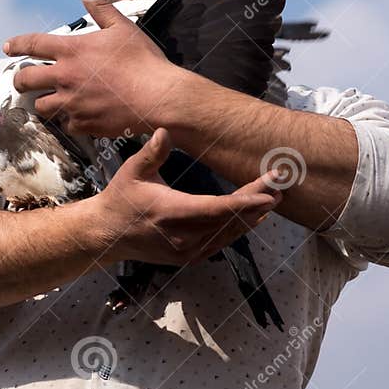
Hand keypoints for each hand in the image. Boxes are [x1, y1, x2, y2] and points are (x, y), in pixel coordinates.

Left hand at [3, 0, 189, 137]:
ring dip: (43, 101)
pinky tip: (76, 115)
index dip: (16, 44)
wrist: (158, 97)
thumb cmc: (142, 61)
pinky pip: (65, 124)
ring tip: (50, 99)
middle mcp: (65, 77)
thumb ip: (99, 6)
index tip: (7, 47)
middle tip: (23, 81)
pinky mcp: (83, 124)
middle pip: (25, 80)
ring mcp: (72, 103)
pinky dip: (68, 120)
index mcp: (72, 51)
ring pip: (41, 106)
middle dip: (20, 80)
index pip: (33, 44)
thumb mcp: (121, 27)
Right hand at [85, 127, 282, 266]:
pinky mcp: (190, 257)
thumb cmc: (120, 198)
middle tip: (281, 185)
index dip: (245, 201)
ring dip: (253, 215)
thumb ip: (151, 153)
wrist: (107, 235)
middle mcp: (185, 238)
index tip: (268, 191)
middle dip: (258, 202)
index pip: (218, 209)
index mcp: (172, 214)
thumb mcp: (132, 172)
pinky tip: (255, 217)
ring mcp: (189, 251)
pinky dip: (239, 228)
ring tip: (275, 197)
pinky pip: (221, 242)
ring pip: (229, 233)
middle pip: (230, 220)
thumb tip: (164, 131)